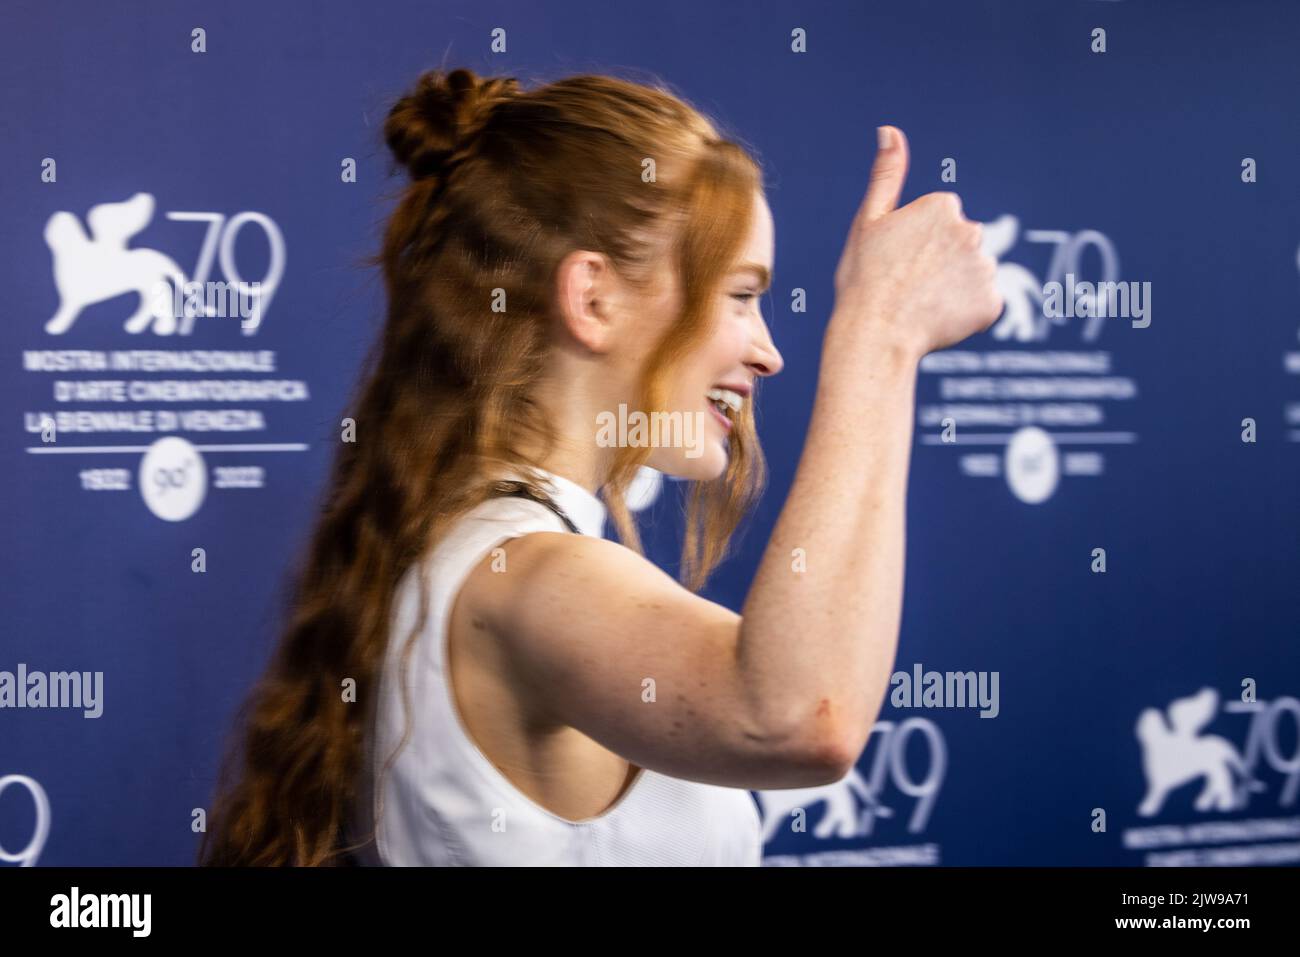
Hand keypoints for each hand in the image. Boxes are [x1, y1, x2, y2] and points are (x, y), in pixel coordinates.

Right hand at [831, 126, 1002, 358]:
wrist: (873, 334)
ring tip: (922, 304)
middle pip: (962, 246)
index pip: (942, 222)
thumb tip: (889, 131)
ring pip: (974, 275)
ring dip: (955, 288)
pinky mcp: (992, 303)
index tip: (899, 261)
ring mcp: (984, 268)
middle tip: (908, 285)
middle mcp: (971, 231)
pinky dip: (966, 314)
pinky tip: (938, 319)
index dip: (919, 244)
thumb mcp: (868, 220)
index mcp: (943, 206)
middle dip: (943, 263)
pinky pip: (983, 305)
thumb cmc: (863, 279)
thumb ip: (887, 174)